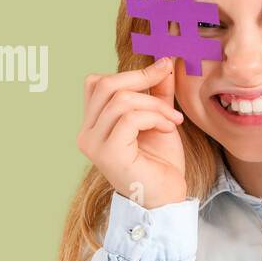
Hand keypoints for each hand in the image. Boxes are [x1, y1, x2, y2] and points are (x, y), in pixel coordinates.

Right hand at [77, 57, 187, 208]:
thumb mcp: (159, 118)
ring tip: (174, 119)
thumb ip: (157, 92)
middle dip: (142, 80)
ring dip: (155, 105)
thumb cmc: (161, 162)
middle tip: (168, 83)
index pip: (98, 83)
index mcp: (93, 124)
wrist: (167, 197)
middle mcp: (87, 133)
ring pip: (121, 101)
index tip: (163, 68)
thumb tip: (162, 63)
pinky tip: (169, 128)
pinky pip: (129, 119)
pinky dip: (154, 117)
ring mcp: (94, 144)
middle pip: (106, 86)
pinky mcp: (108, 154)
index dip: (130, 72)